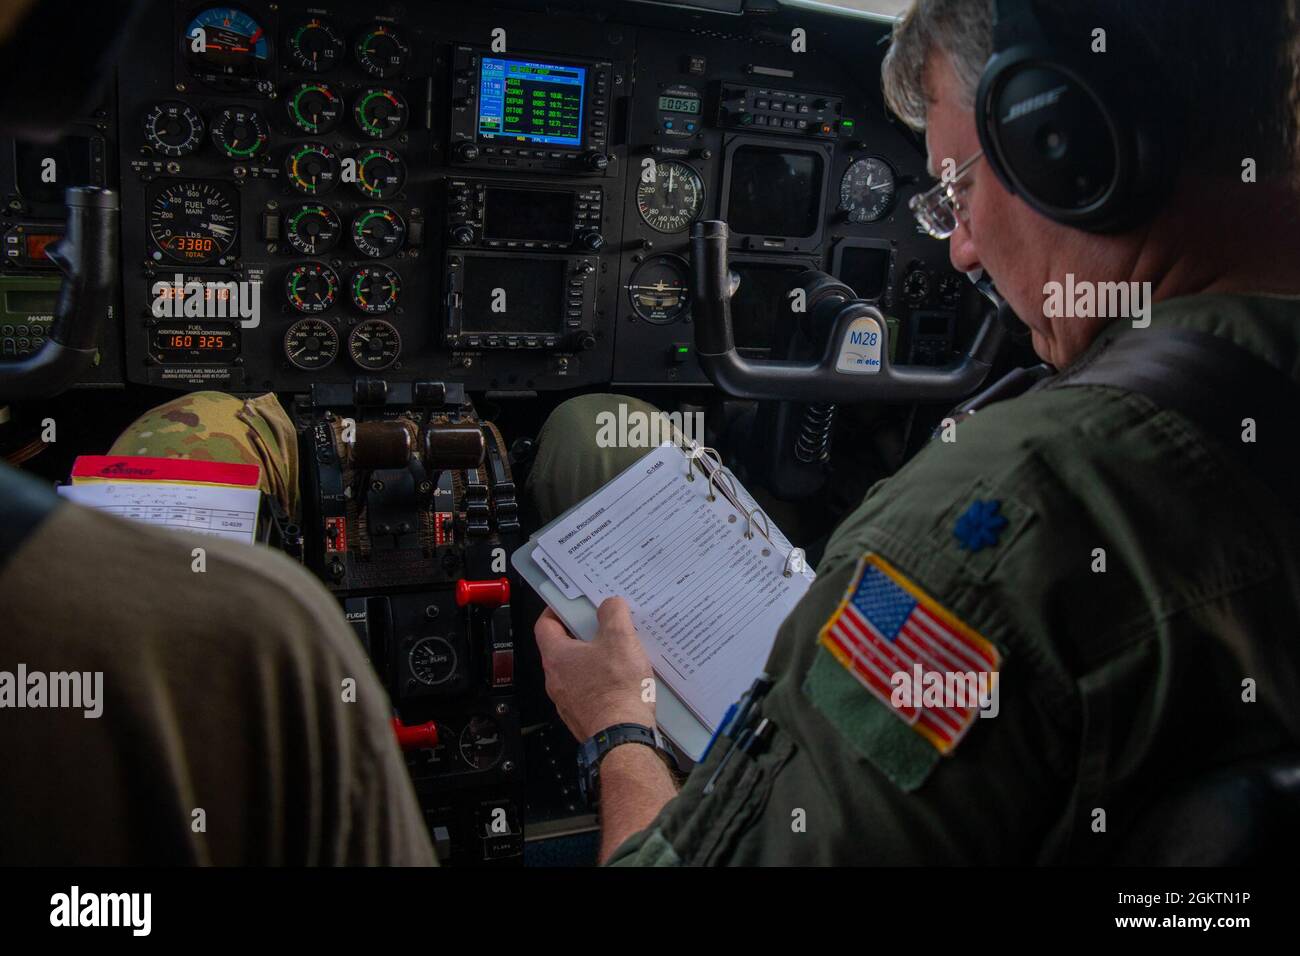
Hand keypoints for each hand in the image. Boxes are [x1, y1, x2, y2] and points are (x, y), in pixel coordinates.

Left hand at [534, 597, 655, 741]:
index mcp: (557, 657)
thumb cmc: (617, 692)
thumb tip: (610, 605)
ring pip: (577, 671)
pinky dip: (601, 681)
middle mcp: (556, 680)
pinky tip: (622, 679)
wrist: (622, 737)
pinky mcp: (583, 715)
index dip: (556, 611)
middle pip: (562, 648)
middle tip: (602, 625)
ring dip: (594, 659)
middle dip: (582, 635)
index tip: (570, 605)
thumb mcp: (620, 639)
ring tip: (619, 652)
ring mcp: (568, 700)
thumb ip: (613, 614)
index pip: (544, 625)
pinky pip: (588, 690)